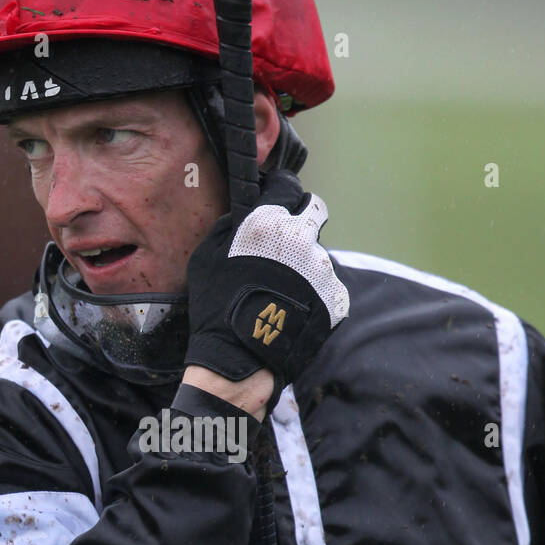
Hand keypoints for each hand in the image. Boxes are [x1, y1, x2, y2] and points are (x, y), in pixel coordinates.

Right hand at [183, 168, 349, 413]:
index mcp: (269, 221)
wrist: (240, 358)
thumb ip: (231, 224)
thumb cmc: (216, 305)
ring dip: (306, 263)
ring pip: (319, 253)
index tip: (278, 205)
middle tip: (286, 244)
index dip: (282, 194)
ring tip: (283, 291)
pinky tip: (294, 309)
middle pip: (314, 212)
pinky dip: (316, 293)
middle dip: (302, 220)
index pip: (288, 186)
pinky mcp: (336, 297)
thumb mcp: (207, 255)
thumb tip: (247, 210)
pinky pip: (328, 286)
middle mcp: (302, 238)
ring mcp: (323, 268)